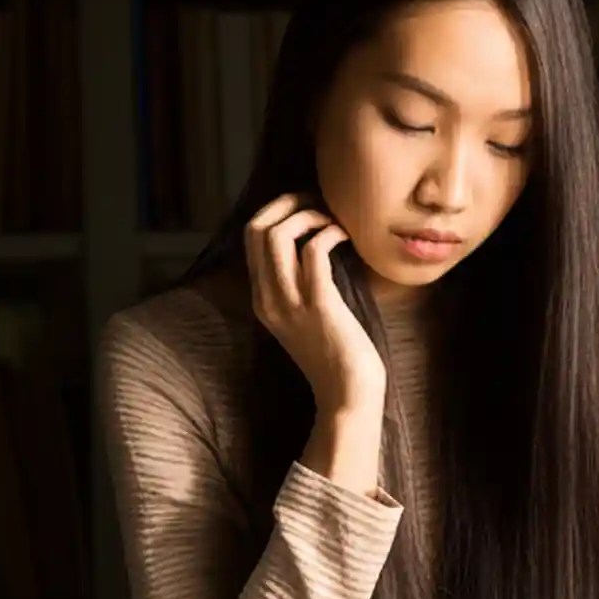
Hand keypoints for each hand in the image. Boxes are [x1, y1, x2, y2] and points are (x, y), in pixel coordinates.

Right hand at [245, 192, 386, 415]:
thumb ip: (301, 287)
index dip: (277, 211)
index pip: (250, 238)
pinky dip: (329, 233)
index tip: (307, 207)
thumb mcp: (307, 317)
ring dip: (307, 214)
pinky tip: (345, 237)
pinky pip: (314, 251)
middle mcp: (268, 299)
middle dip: (286, 203)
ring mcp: (290, 302)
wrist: (348, 396)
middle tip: (318, 203)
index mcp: (263, 300)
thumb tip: (315, 247)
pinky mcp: (318, 305)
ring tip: (333, 219)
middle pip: (256, 229)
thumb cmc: (339, 355)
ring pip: (277, 235)